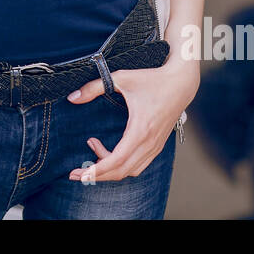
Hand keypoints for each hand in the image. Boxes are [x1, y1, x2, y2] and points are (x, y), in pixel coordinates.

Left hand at [64, 61, 197, 181]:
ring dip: (109, 169)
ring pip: (130, 171)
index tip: (78, 174)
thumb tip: (72, 98)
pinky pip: (138, 165)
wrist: (181, 83)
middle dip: (96, 175)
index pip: (116, 160)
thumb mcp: (121, 78)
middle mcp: (149, 143)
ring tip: (93, 148)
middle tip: (75, 172)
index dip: (96, 171)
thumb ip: (94, 87)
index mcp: (141, 130)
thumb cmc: (152, 80)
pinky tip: (110, 153)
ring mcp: (155, 147)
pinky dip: (121, 166)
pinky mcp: (157, 146)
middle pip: (121, 172)